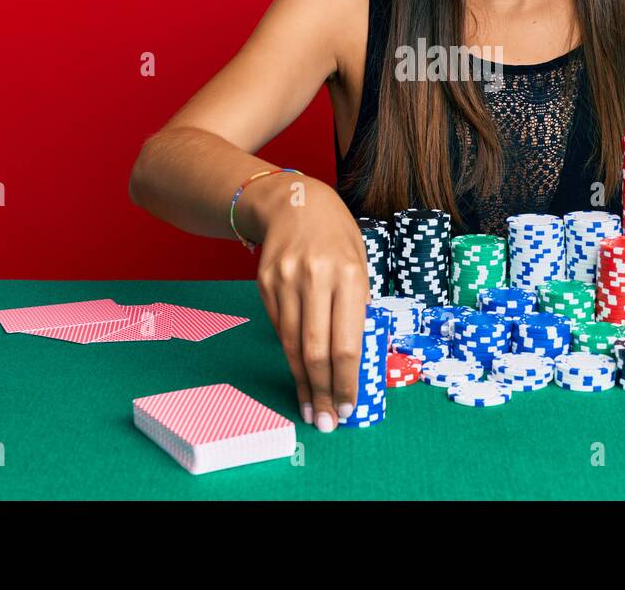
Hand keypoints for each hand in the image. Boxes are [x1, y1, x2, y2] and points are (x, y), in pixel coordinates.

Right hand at [251, 175, 368, 432]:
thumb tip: (354, 360)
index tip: (347, 407)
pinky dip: (289, 356)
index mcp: (348, 274)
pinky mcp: (264, 284)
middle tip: (325, 422)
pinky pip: (279, 328)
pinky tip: (298, 375)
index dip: (346, 380)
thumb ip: (357, 306)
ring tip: (310, 409)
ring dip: (302, 382)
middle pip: (315, 349)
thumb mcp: (360, 263)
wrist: (294, 202)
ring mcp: (285, 281)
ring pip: (292, 344)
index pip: (346, 341)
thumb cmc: (337, 236)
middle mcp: (315, 278)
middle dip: (322, 391)